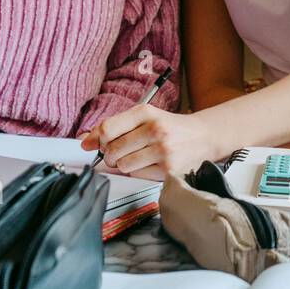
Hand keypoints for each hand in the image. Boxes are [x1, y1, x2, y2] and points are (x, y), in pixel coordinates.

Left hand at [81, 106, 220, 180]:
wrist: (203, 137)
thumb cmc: (170, 127)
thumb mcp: (144, 118)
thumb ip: (114, 127)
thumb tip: (85, 141)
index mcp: (146, 113)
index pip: (108, 129)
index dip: (98, 140)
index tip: (97, 144)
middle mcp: (155, 130)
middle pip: (112, 150)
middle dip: (112, 155)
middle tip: (123, 151)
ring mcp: (163, 151)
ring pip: (123, 165)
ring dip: (126, 165)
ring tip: (139, 157)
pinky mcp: (168, 169)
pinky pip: (137, 175)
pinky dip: (139, 172)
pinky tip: (151, 163)